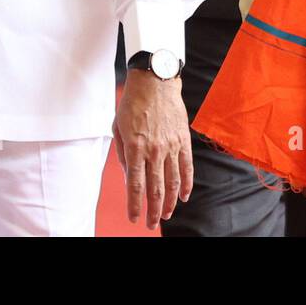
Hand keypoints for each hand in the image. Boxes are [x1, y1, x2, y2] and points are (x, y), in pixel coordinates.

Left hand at [113, 69, 192, 229]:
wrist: (155, 81)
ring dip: (171, 202)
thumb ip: (123, 155)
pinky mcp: (183, 140)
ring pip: (173, 182)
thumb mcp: (118, 128)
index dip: (134, 205)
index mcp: (135, 147)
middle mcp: (154, 150)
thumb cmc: (132, 103)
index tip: (133, 219)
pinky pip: (187, 167)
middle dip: (153, 210)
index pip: (135, 185)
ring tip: (167, 214)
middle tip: (150, 223)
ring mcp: (171, 146)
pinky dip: (187, 184)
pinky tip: (184, 196)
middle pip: (156, 189)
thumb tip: (128, 177)